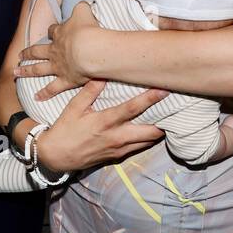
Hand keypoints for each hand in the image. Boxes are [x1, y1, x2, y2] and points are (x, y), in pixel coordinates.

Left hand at [16, 1, 98, 98]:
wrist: (89, 49)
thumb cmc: (87, 29)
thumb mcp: (84, 11)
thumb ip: (81, 7)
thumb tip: (82, 5)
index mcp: (60, 34)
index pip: (53, 31)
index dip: (51, 31)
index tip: (51, 31)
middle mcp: (55, 51)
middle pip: (37, 51)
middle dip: (28, 53)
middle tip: (19, 56)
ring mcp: (58, 67)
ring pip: (39, 69)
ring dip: (27, 72)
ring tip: (17, 73)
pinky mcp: (65, 80)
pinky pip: (52, 88)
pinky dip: (45, 93)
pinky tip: (36, 97)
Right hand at [34, 80, 166, 172]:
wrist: (57, 157)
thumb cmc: (64, 131)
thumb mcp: (73, 108)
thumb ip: (89, 91)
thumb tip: (102, 74)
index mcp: (105, 122)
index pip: (133, 109)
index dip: (150, 99)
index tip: (164, 89)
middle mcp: (116, 138)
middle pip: (150, 131)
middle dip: (165, 121)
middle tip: (175, 108)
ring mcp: (119, 149)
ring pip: (147, 142)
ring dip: (158, 130)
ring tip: (168, 117)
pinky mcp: (117, 157)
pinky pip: (139, 147)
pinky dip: (148, 139)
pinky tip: (151, 130)